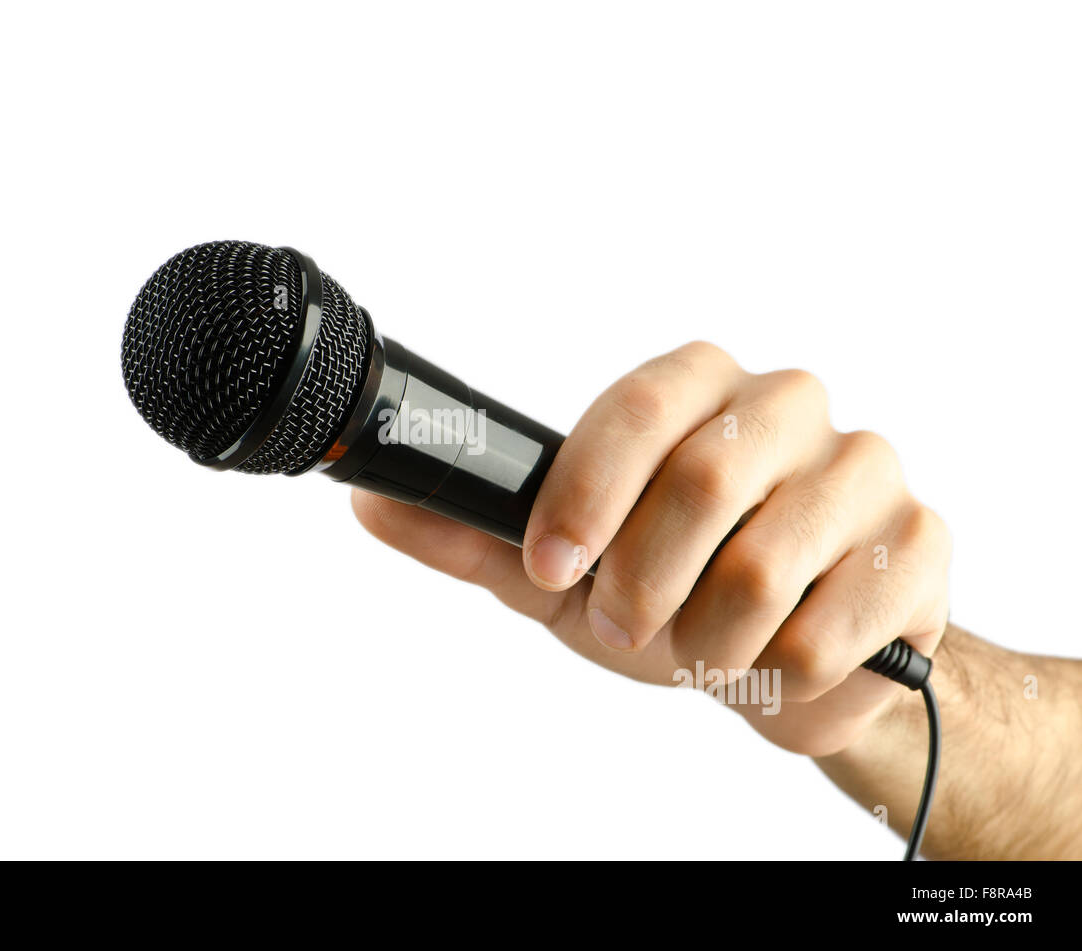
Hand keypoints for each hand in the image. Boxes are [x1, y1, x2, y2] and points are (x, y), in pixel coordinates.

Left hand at [351, 341, 951, 755]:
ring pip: (768, 563)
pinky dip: (786, 668)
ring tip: (707, 647)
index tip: (551, 566)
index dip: (587, 493)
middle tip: (629, 625)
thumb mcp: (563, 573)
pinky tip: (781, 658)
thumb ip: (477, 536)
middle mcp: (785, 407)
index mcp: (697, 391)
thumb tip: (370, 500)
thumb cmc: (671, 596)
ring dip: (712, 638)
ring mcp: (865, 468)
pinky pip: (839, 622)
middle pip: (707, 481)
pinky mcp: (920, 543)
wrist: (785, 657)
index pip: (641, 406)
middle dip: (644, 585)